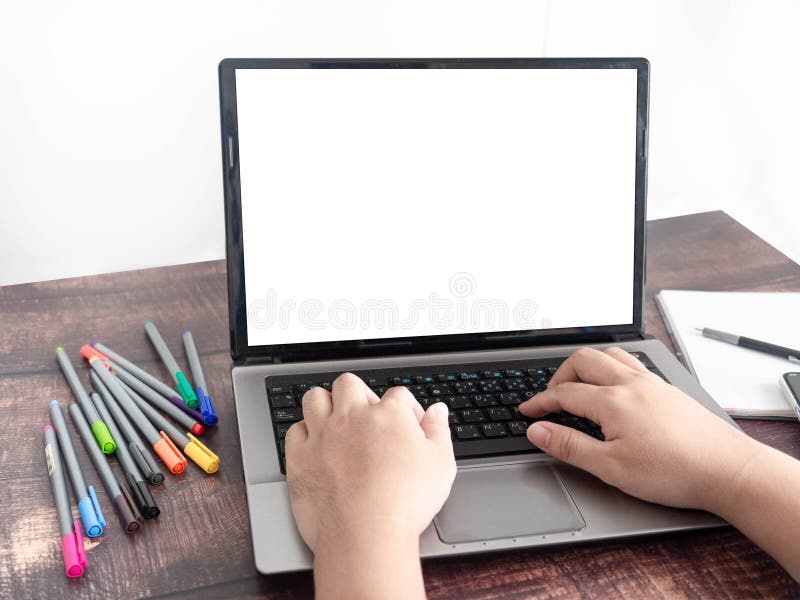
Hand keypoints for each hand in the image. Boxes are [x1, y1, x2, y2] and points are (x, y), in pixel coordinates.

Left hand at [285, 372, 455, 552]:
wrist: (366, 533)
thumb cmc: (405, 501)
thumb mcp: (441, 464)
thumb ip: (438, 430)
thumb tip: (437, 411)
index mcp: (388, 415)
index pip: (398, 394)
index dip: (406, 408)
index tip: (409, 425)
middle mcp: (352, 417)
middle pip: (349, 384)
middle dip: (359, 393)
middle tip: (367, 415)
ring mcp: (323, 435)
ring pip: (315, 397)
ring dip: (325, 404)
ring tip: (336, 421)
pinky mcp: (300, 458)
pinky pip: (295, 430)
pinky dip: (304, 434)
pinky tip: (316, 445)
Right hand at [519, 347, 760, 512]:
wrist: (728, 470)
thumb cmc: (674, 471)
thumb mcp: (611, 467)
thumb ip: (569, 446)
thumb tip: (537, 431)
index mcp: (612, 401)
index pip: (564, 393)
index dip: (540, 402)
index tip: (526, 411)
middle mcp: (631, 383)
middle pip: (583, 361)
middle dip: (559, 375)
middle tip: (549, 397)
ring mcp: (652, 383)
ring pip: (610, 355)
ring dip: (586, 365)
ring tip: (578, 384)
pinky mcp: (668, 389)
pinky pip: (632, 363)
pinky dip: (612, 367)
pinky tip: (615, 386)